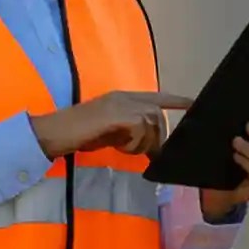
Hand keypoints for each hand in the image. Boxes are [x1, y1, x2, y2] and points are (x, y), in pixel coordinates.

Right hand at [30, 90, 194, 158]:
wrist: (55, 132)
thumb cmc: (76, 134)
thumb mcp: (109, 132)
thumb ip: (128, 131)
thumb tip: (149, 145)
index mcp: (122, 98)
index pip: (156, 97)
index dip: (175, 100)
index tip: (193, 103)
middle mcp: (124, 96)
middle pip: (157, 115)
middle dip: (155, 137)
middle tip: (139, 152)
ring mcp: (122, 103)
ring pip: (151, 123)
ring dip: (142, 142)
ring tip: (122, 148)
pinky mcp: (119, 114)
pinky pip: (140, 130)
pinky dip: (133, 143)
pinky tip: (117, 146)